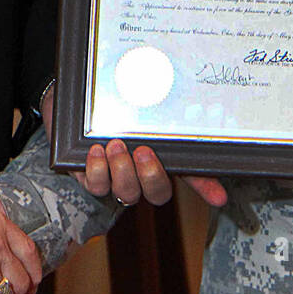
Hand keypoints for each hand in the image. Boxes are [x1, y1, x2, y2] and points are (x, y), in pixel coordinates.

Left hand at [42, 83, 225, 206]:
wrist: (72, 97)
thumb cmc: (110, 100)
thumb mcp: (138, 101)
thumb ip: (162, 106)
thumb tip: (190, 97)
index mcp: (161, 154)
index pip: (191, 175)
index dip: (206, 188)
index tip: (220, 196)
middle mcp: (140, 171)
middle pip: (158, 194)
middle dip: (152, 177)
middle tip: (143, 152)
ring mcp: (115, 176)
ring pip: (128, 194)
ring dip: (122, 172)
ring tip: (114, 146)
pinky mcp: (89, 176)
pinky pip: (96, 186)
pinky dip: (97, 170)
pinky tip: (96, 151)